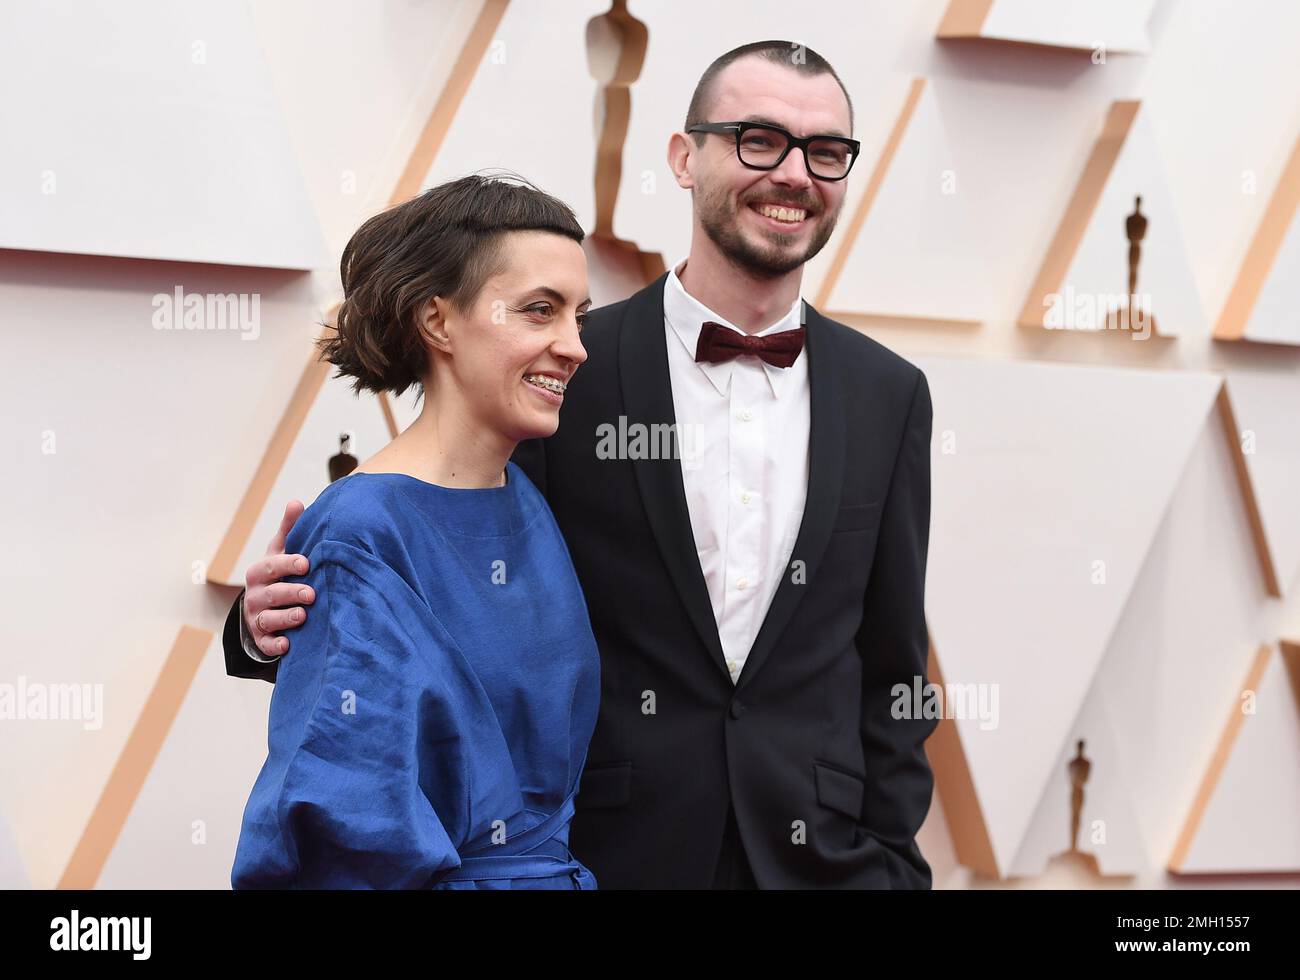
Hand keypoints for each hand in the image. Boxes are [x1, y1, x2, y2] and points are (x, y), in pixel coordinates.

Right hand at [243, 500, 313, 658]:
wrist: (261, 607)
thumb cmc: (278, 574)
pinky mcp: (262, 639)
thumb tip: (297, 502)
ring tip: (302, 617)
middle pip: (271, 594)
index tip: (306, 563)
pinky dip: (275, 646)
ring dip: (285, 618)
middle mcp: (255, 594)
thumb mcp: (280, 551)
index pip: (272, 566)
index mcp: (261, 571)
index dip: (287, 564)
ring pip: (268, 619)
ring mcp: (257, 617)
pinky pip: (266, 644)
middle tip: (311, 594)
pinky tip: (288, 646)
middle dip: (290, 593)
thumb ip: (289, 529)